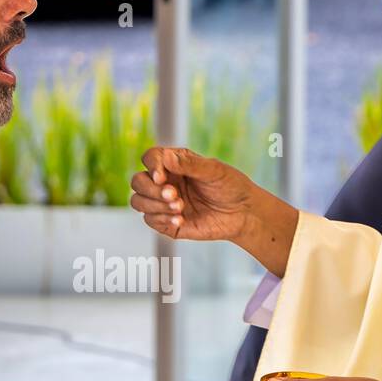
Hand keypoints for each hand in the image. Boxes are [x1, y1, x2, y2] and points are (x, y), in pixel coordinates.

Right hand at [131, 146, 300, 276]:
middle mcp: (166, 182)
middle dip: (151, 190)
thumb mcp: (214, 171)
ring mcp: (164, 203)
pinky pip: (150, 220)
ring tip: (180, 208)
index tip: (161, 177)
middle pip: (138, 181)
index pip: (150, 158)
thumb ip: (189, 165)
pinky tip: (181, 220)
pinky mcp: (167, 223)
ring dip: (155, 205)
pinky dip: (162, 220)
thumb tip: (165, 158)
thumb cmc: (231, 187)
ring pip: (138, 201)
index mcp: (175, 164)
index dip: (151, 166)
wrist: (244, 214)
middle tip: (173, 195)